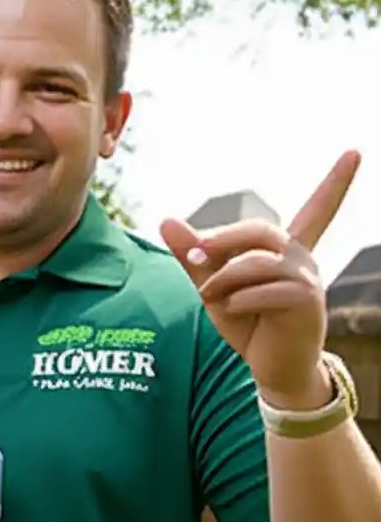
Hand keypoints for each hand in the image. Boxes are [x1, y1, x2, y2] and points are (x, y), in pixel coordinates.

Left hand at [160, 150, 360, 406]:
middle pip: (258, 230)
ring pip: (255, 263)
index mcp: (285, 250)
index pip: (317, 208)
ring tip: (208, 297)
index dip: (337, 182)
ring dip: (222, 279)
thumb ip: (194, 255)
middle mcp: (302, 259)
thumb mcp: (214, 287)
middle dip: (219, 241)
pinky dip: (237, 300)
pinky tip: (231, 311)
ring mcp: (308, 280)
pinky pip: (263, 291)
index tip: (355, 151)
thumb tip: (166, 219)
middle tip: (193, 257)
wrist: (271, 369)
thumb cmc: (247, 324)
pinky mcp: (305, 303)